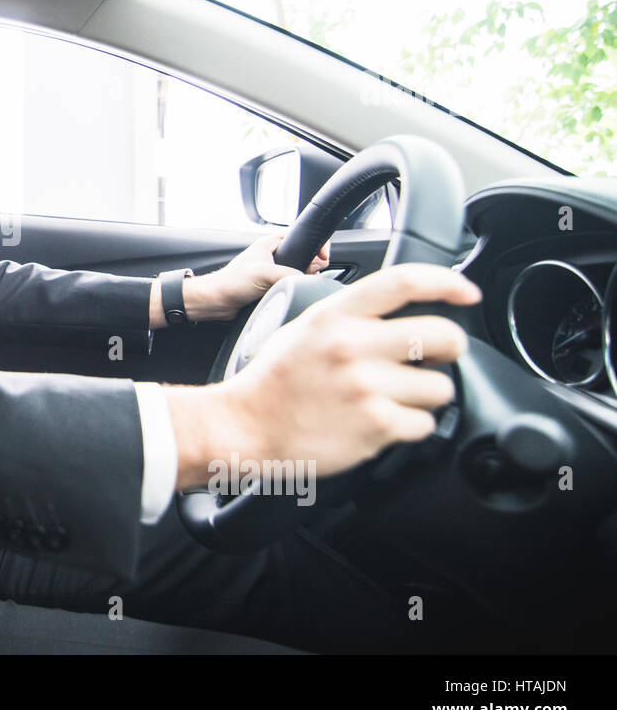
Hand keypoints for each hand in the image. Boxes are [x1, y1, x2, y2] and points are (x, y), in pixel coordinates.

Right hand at [166, 263, 480, 488]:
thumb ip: (349, 317)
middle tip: (434, 358)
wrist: (243, 427)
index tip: (466, 293)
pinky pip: (423, 424)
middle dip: (448, 349)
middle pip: (443, 336)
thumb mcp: (303, 329)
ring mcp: (366, 388)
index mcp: (334, 317)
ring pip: (440, 388)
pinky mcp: (375, 427)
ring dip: (425, 396)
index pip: (404, 282)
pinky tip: (381, 423)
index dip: (448, 283)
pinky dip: (409, 427)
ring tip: (392, 398)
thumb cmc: (272, 382)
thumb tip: (401, 313)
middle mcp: (352, 347)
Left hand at [185, 231, 329, 321]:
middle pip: (303, 256)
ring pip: (297, 273)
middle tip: (312, 273)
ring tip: (301, 284)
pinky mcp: (269, 287)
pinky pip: (289, 286)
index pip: (300, 237)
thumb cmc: (231, 283)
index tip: (323, 257)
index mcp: (269, 244)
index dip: (314, 245)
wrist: (216, 302)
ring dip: (302, 279)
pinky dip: (294, 289)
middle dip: (311, 265)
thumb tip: (309, 279)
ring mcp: (271, 272)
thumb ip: (289, 274)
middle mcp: (272, 256)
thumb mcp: (263, 274)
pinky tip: (292, 294)